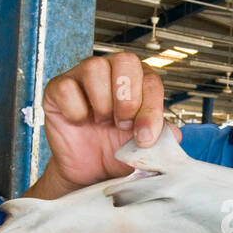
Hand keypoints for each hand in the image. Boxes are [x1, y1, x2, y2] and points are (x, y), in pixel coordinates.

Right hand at [38, 52, 178, 193]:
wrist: (88, 171)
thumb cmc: (116, 151)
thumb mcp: (144, 147)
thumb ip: (161, 137)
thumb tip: (174, 134)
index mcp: (138, 81)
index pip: (151, 80)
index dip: (150, 110)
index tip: (145, 138)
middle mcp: (111, 72)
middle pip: (125, 61)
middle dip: (127, 100)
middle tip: (122, 125)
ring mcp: (82, 76)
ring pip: (95, 68)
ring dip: (102, 104)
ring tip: (101, 123)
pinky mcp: (58, 88)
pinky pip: (67, 87)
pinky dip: (76, 110)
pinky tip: (80, 122)